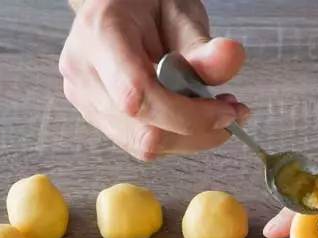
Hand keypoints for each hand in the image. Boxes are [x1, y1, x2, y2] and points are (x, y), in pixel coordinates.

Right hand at [60, 0, 249, 159]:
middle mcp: (84, 71)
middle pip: (142, 130)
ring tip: (217, 112)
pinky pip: (140, 143)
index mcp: (100, 33)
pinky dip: (176, 137)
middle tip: (232, 114)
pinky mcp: (96, 116)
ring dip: (190, 138)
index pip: (139, 93)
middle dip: (196, 132)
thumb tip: (230, 61)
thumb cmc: (146, 5)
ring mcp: (84, 98)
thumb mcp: (181, 12)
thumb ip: (202, 45)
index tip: (227, 111)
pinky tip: (194, 117)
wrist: (116, 7)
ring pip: (143, 144)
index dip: (188, 115)